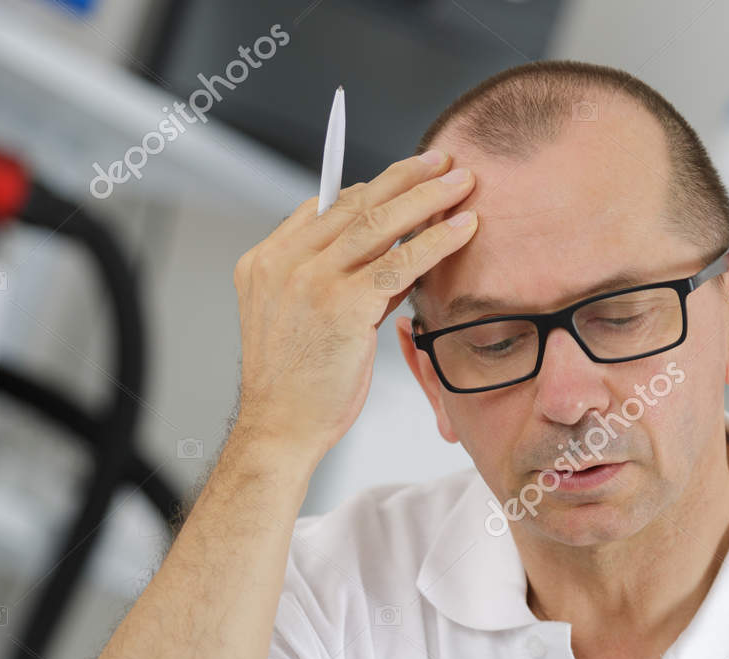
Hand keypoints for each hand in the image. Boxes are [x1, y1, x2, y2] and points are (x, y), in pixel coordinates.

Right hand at [231, 149, 477, 461]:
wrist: (280, 428)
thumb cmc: (296, 384)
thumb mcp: (301, 320)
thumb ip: (334, 281)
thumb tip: (388, 256)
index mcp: (266, 261)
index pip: (325, 207)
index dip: (371, 189)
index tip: (406, 178)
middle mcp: (284, 262)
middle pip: (353, 203)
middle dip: (404, 177)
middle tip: (440, 160)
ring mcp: (310, 280)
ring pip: (378, 223)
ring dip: (425, 196)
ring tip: (461, 181)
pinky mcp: (342, 305)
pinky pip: (398, 262)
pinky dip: (435, 241)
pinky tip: (463, 228)